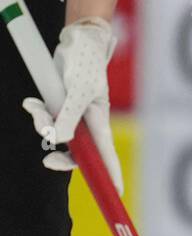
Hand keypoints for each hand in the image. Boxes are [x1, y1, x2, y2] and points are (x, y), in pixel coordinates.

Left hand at [21, 17, 123, 194]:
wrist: (76, 40)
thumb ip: (69, 117)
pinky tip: (31, 103)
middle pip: (77, 153)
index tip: (116, 195)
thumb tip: (61, 141)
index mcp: (100, 124)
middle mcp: (88, 124)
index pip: (108, 157)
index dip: (112, 177)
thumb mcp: (77, 92)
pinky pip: (46, 118)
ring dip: (41, 124)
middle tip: (48, 160)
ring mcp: (73, 115)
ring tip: (33, 107)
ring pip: (56, 135)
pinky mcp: (59, 104)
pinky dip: (36, 112)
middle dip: (60, 157)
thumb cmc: (86, 65)